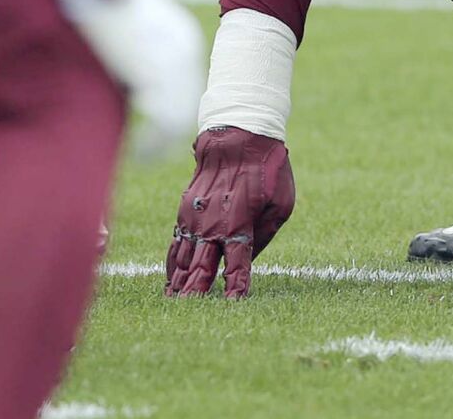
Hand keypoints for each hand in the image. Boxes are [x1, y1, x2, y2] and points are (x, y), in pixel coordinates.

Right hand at [49, 0, 204, 161]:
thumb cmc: (104, 0)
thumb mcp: (129, 29)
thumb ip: (137, 56)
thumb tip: (131, 84)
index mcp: (182, 40)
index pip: (188, 87)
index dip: (172, 114)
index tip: (156, 133)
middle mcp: (187, 52)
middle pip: (189, 105)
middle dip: (170, 134)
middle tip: (150, 155)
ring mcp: (175, 62)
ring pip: (179, 118)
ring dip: (161, 143)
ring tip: (142, 158)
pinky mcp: (157, 72)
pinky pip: (164, 121)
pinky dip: (152, 143)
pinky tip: (137, 155)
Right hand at [165, 128, 294, 297]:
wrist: (235, 136)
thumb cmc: (267, 168)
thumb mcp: (281, 202)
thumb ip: (266, 233)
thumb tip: (250, 255)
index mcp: (240, 228)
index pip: (236, 269)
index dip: (235, 290)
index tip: (233, 308)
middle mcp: (213, 228)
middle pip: (201, 271)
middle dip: (197, 295)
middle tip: (192, 317)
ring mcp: (195, 220)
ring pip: (183, 261)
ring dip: (179, 284)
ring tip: (175, 305)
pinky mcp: (185, 211)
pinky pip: (176, 244)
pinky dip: (172, 264)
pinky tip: (171, 278)